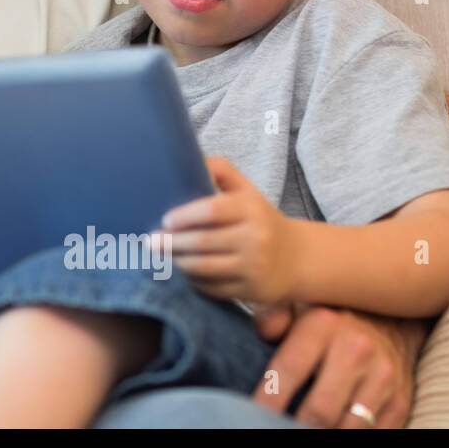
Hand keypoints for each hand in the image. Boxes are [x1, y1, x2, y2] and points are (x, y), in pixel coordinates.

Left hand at [162, 157, 301, 302]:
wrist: (298, 258)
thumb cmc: (260, 219)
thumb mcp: (247, 190)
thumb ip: (220, 170)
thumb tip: (187, 156)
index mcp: (251, 209)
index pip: (212, 210)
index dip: (184, 216)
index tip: (164, 220)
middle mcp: (256, 238)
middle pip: (202, 242)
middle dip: (170, 243)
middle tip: (150, 242)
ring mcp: (254, 267)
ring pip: (203, 267)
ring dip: (176, 263)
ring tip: (160, 257)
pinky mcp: (250, 291)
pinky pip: (211, 287)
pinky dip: (192, 281)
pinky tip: (180, 274)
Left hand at [251, 302, 418, 427]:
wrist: (391, 317)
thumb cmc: (328, 315)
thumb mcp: (297, 303)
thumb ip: (272, 316)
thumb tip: (265, 333)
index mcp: (323, 324)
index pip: (289, 370)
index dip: (268, 400)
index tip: (252, 415)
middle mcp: (356, 350)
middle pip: (320, 411)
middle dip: (294, 427)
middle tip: (275, 430)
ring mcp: (382, 376)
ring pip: (347, 429)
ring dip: (322, 437)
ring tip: (300, 433)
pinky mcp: (400, 399)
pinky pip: (376, 434)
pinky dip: (352, 440)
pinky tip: (332, 436)